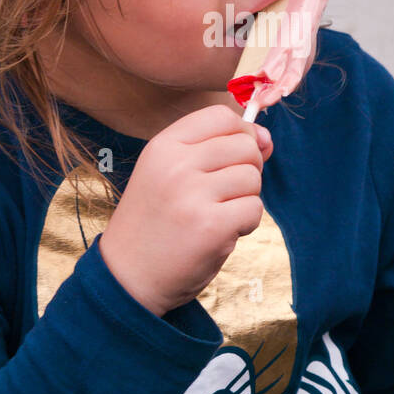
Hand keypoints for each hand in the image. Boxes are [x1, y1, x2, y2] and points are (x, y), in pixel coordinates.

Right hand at [99, 104, 272, 315]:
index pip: (221, 116)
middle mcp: (176, 164)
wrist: (128, 277)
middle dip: (247, 169)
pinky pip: (254, 209)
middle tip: (222, 194)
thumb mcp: (169, 174)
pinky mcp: (212, 226)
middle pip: (245, 145)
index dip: (241, 133)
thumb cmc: (155, 223)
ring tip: (217, 215)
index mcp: (163, 145)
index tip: (235, 156)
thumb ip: (215, 150)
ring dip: (245, 198)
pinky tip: (220, 233)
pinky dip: (245, 223)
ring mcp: (193, 195)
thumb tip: (266, 137)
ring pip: (253, 177)